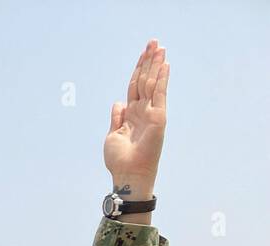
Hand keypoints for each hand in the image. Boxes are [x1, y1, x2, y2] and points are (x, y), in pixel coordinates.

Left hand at [103, 40, 168, 206]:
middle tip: (153, 42)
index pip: (135, 86)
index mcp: (131, 114)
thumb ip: (117, 117)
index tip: (143, 53)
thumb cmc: (119, 159)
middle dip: (149, 61)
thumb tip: (118, 102)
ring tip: (159, 47)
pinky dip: (162, 80)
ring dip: (156, 64)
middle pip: (145, 80)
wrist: (127, 173)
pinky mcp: (159, 117)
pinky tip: (164, 65)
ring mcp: (152, 113)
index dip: (138, 69)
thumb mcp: (113, 135)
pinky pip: (160, 94)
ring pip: (152, 83)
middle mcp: (142, 110)